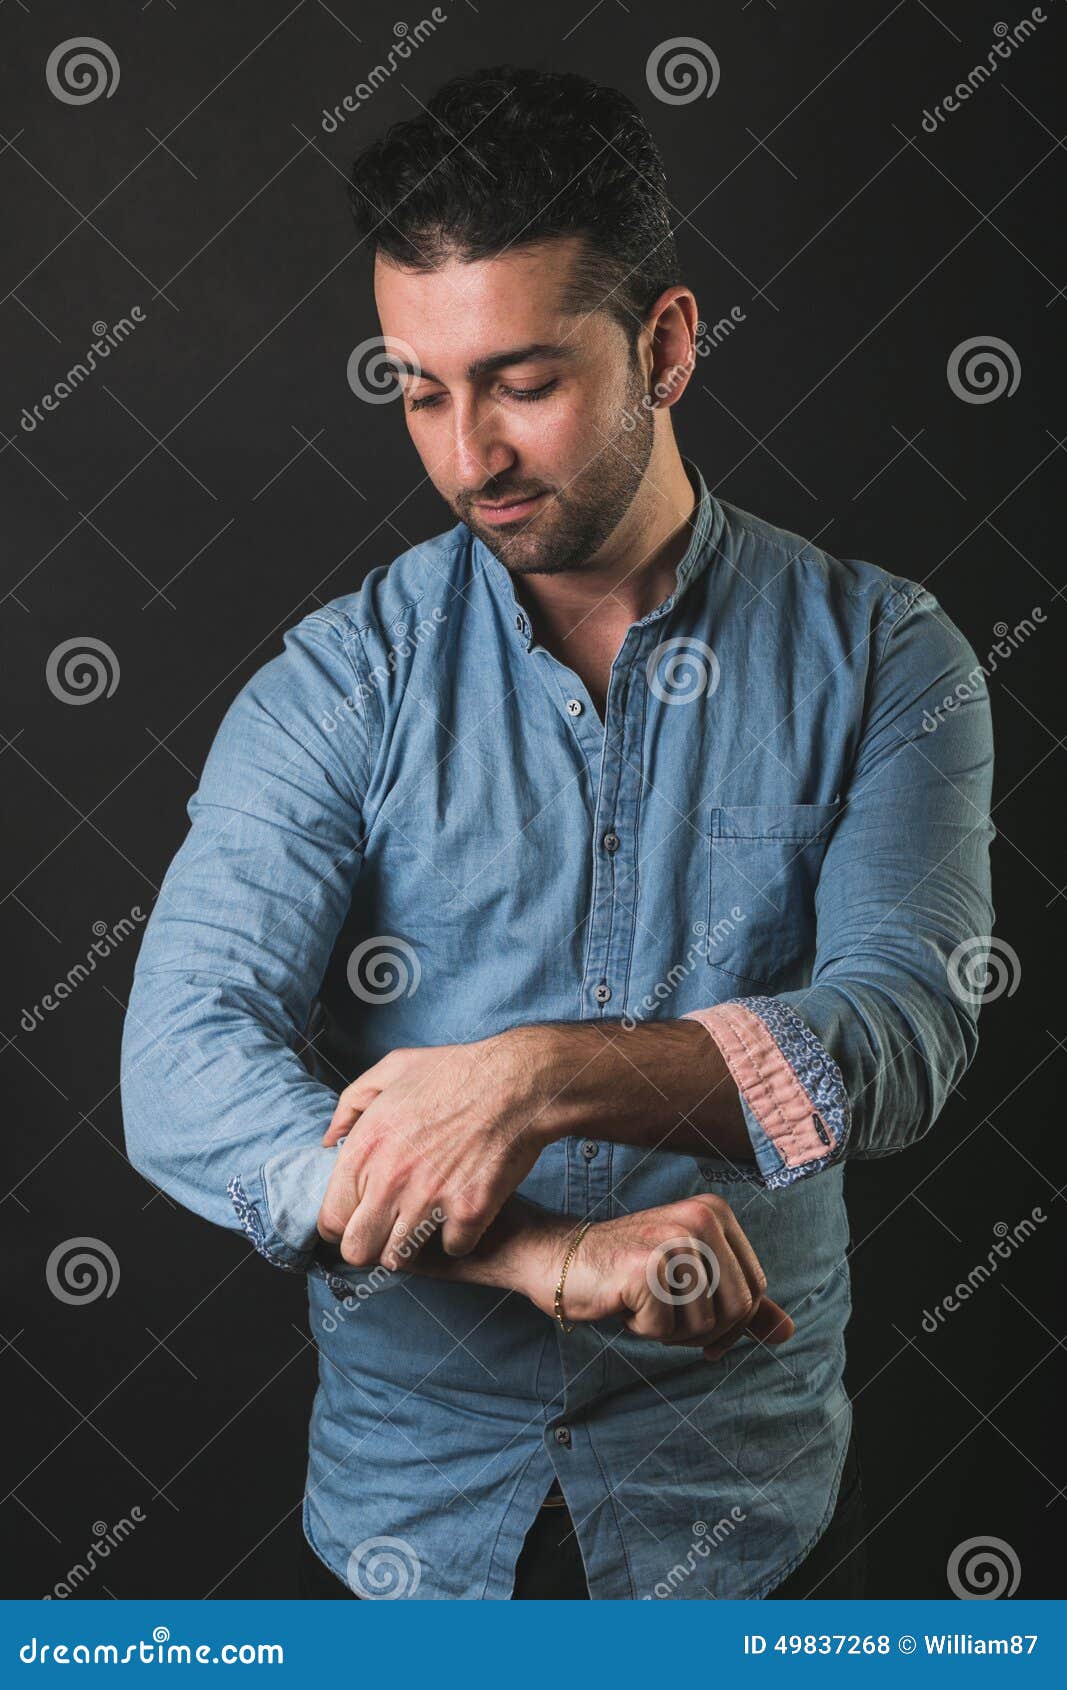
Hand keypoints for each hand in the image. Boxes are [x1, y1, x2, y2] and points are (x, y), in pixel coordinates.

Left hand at [316, 1032, 551, 1268]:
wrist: (517, 1079)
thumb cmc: (456, 1071)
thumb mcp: (393, 1068)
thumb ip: (352, 1104)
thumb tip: (330, 1141)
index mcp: (365, 1147)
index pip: (330, 1219)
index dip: (344, 1224)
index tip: (361, 1218)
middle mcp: (390, 1178)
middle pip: (356, 1251)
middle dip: (370, 1245)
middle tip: (390, 1229)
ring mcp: (429, 1198)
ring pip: (398, 1258)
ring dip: (412, 1244)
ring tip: (427, 1221)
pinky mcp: (469, 1211)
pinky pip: (452, 1248)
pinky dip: (460, 1236)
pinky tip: (466, 1211)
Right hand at [530, 1194, 793, 1360]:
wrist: (562, 1259)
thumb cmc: (628, 1271)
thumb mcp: (691, 1284)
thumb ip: (740, 1304)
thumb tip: (788, 1332)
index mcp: (717, 1214)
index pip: (754, 1291)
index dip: (730, 1323)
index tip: (698, 1327)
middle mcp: (701, 1219)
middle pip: (737, 1310)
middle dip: (700, 1328)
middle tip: (662, 1312)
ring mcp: (676, 1240)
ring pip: (705, 1324)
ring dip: (670, 1330)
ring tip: (641, 1300)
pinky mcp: (648, 1268)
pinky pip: (666, 1330)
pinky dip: (644, 1329)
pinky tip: (623, 1301)